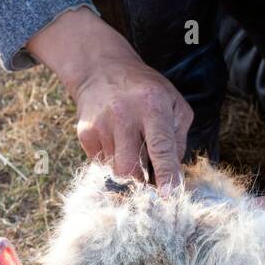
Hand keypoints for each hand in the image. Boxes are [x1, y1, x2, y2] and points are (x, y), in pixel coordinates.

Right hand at [28, 7, 192, 189]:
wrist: (101, 69)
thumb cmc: (145, 90)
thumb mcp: (174, 102)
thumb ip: (178, 137)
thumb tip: (174, 171)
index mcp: (153, 106)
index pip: (161, 146)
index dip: (166, 173)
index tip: (169, 195)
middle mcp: (124, 115)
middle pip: (130, 168)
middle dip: (140, 181)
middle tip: (148, 176)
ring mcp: (101, 125)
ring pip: (114, 170)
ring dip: (126, 167)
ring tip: (130, 145)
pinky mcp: (85, 133)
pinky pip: (101, 163)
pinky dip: (111, 159)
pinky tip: (115, 140)